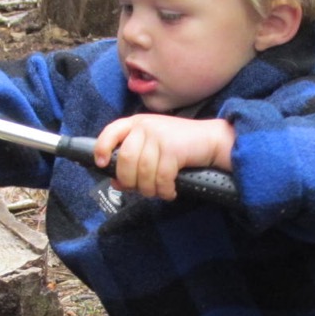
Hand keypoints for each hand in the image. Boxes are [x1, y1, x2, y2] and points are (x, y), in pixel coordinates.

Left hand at [93, 115, 234, 200]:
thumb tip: (116, 183)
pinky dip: (164, 190)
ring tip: (158, 192)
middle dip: (130, 181)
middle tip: (141, 190)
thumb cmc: (181, 146)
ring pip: (142, 171)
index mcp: (137, 123)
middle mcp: (145, 126)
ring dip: (149, 189)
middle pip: (125, 159)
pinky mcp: (172, 148)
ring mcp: (159, 136)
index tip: (102, 164)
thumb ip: (134, 161)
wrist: (212, 140)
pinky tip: (169, 192)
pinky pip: (161, 177)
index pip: (111, 132)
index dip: (102, 148)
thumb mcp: (153, 148)